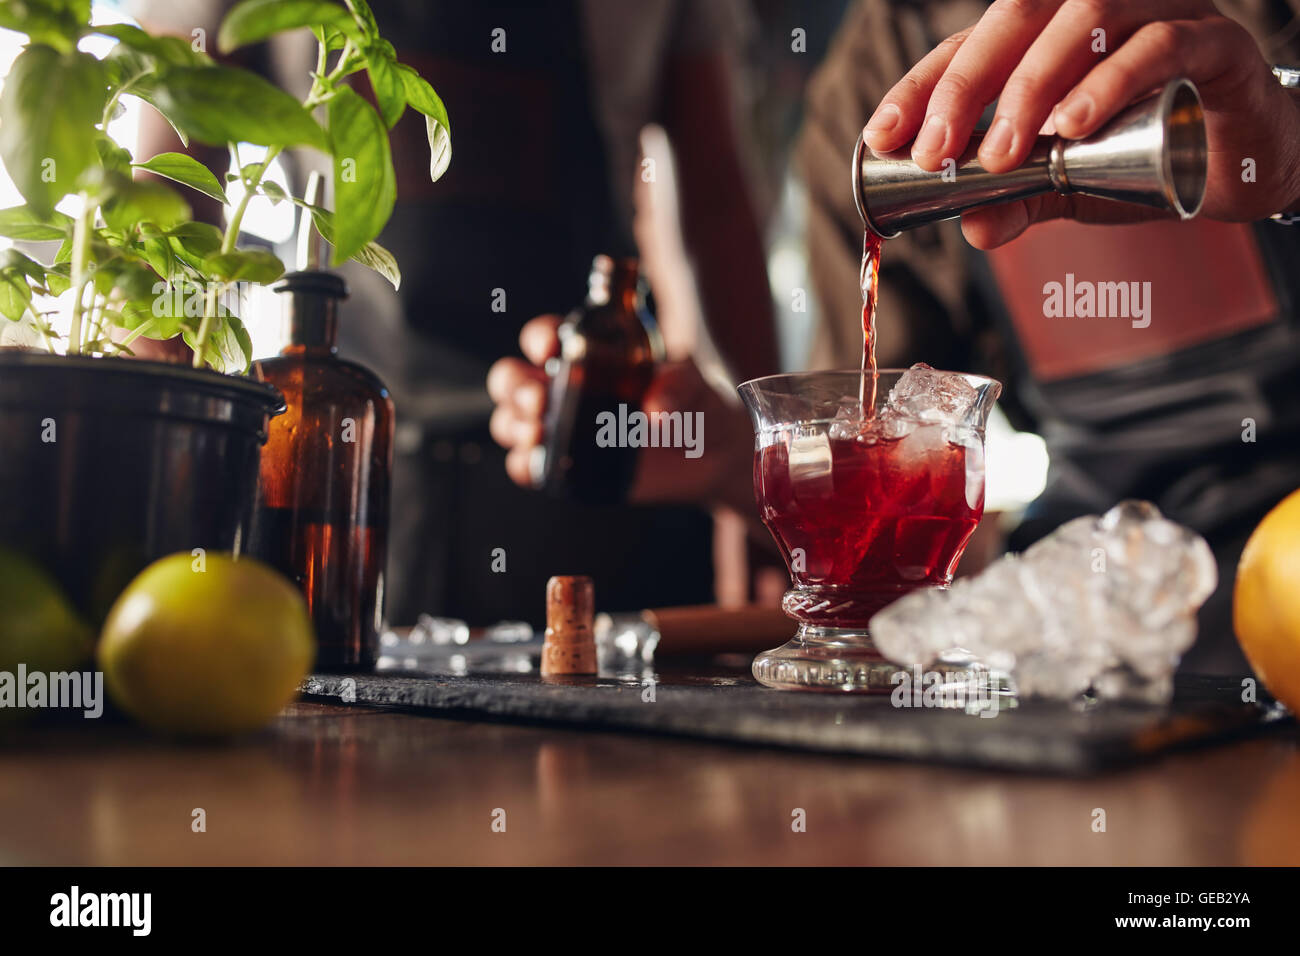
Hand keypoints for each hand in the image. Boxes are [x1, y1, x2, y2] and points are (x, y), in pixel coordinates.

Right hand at [487, 316, 753, 508]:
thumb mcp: (695, 384)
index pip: (544, 338)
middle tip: (539, 399)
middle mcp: (567, 389)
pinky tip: (538, 463)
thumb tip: (655, 411)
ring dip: (514, 425)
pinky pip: (530, 468)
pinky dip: (525, 466)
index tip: (551, 347)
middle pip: (512, 379)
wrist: (714, 455)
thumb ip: (679, 385)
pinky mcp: (570, 468)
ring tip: (539, 431)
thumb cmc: (699, 404)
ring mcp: (565, 430)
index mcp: (588, 355)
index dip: (538, 337)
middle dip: (515, 386)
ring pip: (511, 422)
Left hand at [862, 0, 1299, 247]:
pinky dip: (1111, 83)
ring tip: (1005, 154)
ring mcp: (1161, 11)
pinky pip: (1160, 44)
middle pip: (1018, 16)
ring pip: (1086, 17)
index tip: (882, 135)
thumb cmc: (1152, 153)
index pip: (973, 43)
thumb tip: (971, 229)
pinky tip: (1074, 128)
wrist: (1248, 159)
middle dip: (964, 85)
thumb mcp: (1070, 185)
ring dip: (1034, 86)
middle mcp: (1099, 7)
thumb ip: (1022, 201)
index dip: (923, 86)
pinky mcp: (1215, 42)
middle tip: (934, 152)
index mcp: (1051, 32)